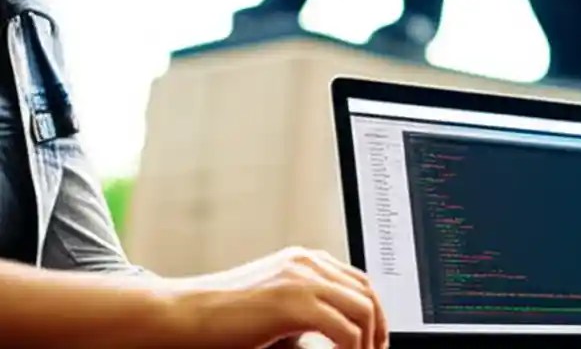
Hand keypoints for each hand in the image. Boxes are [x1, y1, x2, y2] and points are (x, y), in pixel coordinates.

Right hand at [165, 247, 387, 348]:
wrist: (181, 315)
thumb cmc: (219, 318)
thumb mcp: (272, 307)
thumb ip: (305, 310)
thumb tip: (339, 334)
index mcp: (304, 261)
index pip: (358, 282)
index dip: (374, 312)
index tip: (374, 340)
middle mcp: (308, 263)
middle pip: (367, 293)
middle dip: (378, 327)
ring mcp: (303, 279)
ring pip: (363, 310)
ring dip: (368, 341)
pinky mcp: (295, 302)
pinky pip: (345, 329)